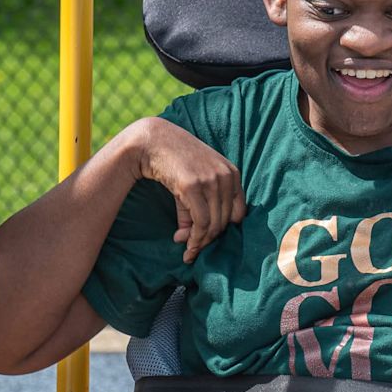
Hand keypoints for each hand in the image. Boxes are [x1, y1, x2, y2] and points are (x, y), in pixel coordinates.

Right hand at [133, 118, 246, 262]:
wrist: (152, 141)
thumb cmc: (173, 163)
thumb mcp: (192, 184)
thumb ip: (194, 212)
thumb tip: (186, 241)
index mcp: (232, 174)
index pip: (238, 213)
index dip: (224, 230)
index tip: (208, 240)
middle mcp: (226, 177)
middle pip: (225, 222)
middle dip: (209, 240)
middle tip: (193, 250)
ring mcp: (211, 180)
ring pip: (214, 225)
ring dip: (200, 243)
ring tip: (188, 251)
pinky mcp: (193, 186)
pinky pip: (201, 222)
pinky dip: (195, 239)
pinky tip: (185, 245)